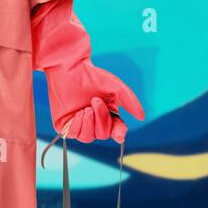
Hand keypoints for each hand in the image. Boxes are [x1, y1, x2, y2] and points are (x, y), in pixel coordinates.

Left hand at [31, 0, 144, 143]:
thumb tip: (142, 116)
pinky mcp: (65, 126)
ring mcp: (80, 125)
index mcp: (108, 114)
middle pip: (103, 134)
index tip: (120, 133)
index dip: (119, 133)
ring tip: (84, 107)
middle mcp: (94, 122)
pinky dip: (77, 124)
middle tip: (94, 100)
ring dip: (88, 122)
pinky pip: (74, 135)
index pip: (116, 131)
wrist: (69, 70)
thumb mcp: (115, 87)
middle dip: (101, 118)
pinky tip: (76, 113)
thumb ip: (129, 101)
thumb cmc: (92, 76)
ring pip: (88, 138)